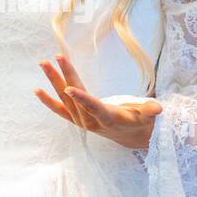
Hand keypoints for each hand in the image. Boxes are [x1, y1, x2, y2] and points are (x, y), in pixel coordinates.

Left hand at [34, 53, 161, 149]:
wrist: (129, 137)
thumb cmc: (139, 121)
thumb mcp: (147, 116)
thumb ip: (150, 111)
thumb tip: (158, 109)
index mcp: (108, 118)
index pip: (93, 107)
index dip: (82, 98)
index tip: (69, 88)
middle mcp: (91, 121)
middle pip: (75, 98)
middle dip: (64, 77)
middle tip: (55, 58)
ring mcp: (82, 122)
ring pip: (65, 101)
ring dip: (54, 81)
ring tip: (43, 64)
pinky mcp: (77, 120)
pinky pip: (60, 110)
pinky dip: (48, 101)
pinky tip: (37, 90)